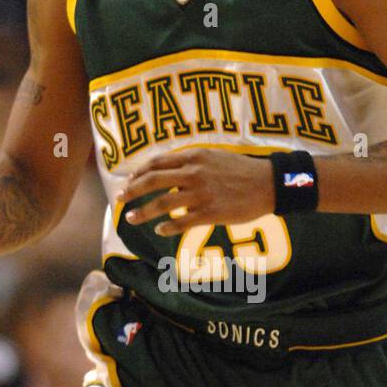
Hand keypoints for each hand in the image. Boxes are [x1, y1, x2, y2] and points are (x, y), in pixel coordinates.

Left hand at [116, 148, 273, 235]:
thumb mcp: (214, 157)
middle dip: (131, 190)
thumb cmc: (242, 170)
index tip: (127, 181)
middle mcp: (193, 173)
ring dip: (142, 212)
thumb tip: (170, 174)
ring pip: (162, 203)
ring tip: (130, 218)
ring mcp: (201, 194)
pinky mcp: (210, 213)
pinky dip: (167, 227)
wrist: (268, 184)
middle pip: (152, 181)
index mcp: (193, 156)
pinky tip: (159, 230)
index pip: (156, 162)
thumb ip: (191, 163)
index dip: (138, 172)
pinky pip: (181, 222)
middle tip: (118, 198)